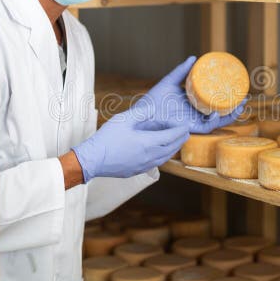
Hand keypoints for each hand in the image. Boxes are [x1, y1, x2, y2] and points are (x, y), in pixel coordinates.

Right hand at [72, 106, 188, 181]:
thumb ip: (142, 113)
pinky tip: (160, 152)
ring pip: (165, 157)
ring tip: (176, 142)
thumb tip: (154, 109)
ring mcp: (144, 165)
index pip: (171, 136)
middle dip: (181, 140)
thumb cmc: (106, 139)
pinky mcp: (137, 171)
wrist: (92, 160)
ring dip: (173, 149)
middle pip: (172, 148)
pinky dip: (163, 156)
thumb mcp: (124, 119)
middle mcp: (149, 156)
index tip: (186, 125)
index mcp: (148, 143)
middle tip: (185, 132)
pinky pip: (157, 163)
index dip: (181, 130)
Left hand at [135, 56, 245, 133]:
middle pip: (220, 112)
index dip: (226, 96)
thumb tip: (194, 58)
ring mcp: (195, 122)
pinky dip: (214, 121)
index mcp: (193, 103)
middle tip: (244, 97)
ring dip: (230, 115)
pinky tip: (217, 113)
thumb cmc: (153, 100)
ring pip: (218, 121)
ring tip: (240, 105)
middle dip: (234, 107)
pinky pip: (207, 127)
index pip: (213, 101)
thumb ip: (181, 71)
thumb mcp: (170, 82)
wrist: (144, 115)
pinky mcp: (191, 129)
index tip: (237, 87)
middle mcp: (196, 114)